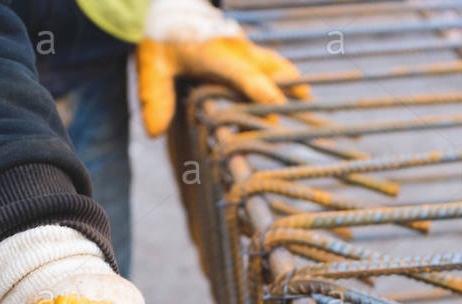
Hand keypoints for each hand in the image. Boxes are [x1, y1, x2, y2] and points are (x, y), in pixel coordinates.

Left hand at [135, 0, 306, 136]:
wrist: (168, 3)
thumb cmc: (161, 33)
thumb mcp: (151, 64)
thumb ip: (155, 97)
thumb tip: (154, 132)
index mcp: (215, 54)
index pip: (244, 74)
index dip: (261, 90)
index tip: (277, 106)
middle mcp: (236, 51)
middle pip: (271, 69)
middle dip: (288, 89)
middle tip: (305, 108)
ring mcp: (245, 48)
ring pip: (276, 64)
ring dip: (292, 81)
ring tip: (310, 100)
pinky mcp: (246, 49)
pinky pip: (271, 63)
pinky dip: (284, 77)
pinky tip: (296, 93)